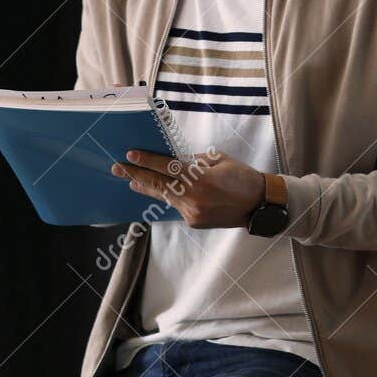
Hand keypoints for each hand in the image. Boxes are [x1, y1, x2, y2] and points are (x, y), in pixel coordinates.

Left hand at [111, 148, 265, 228]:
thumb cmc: (243, 178)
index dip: (147, 161)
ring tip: (131, 182)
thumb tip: (175, 162)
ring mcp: (191, 212)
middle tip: (116, 168)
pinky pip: (177, 206)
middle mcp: (193, 197)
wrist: (260, 205)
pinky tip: (166, 193)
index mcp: (200, 178)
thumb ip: (195, 162)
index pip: (167, 168)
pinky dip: (173, 198)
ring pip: (165, 197)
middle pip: (158, 184)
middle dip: (136, 175)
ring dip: (148, 189)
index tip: (130, 155)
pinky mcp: (193, 222)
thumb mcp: (220, 161)